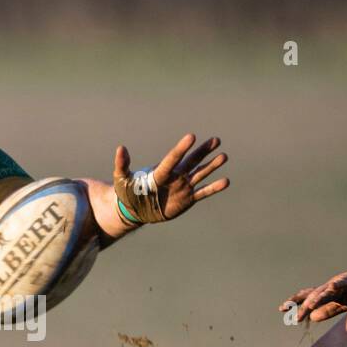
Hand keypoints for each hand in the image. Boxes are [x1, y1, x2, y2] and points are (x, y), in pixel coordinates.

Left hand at [112, 133, 228, 224]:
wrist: (136, 209)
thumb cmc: (128, 192)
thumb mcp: (121, 179)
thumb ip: (122, 164)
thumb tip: (121, 148)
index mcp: (160, 173)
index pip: (172, 159)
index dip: (181, 149)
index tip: (191, 136)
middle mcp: (175, 177)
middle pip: (191, 161)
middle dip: (203, 151)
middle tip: (216, 140)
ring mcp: (183, 187)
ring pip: (200, 174)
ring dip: (211, 166)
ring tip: (224, 156)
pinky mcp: (188, 198)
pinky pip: (203, 192)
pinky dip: (213, 188)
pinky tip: (225, 181)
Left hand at [283, 265, 346, 323]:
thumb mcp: (345, 305)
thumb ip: (329, 310)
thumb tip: (312, 318)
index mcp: (330, 292)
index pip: (309, 297)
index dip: (296, 303)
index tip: (282, 310)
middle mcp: (334, 285)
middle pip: (315, 294)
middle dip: (303, 304)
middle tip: (292, 315)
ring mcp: (344, 280)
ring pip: (328, 289)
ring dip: (318, 297)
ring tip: (308, 306)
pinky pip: (346, 280)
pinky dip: (339, 283)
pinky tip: (333, 287)